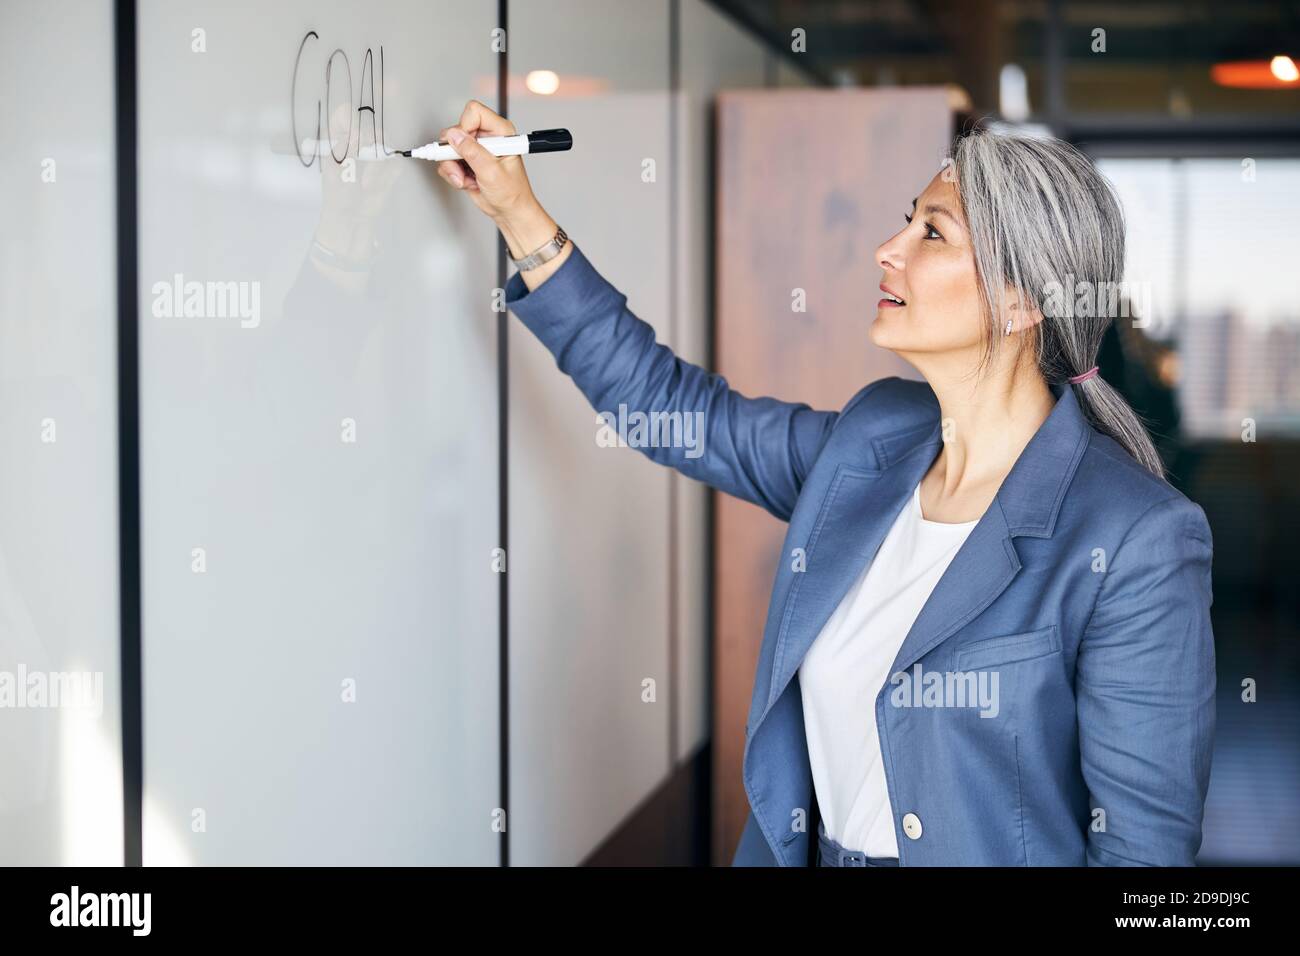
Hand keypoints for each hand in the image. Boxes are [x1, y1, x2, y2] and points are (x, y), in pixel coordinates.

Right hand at [436, 99, 535, 223]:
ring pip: (447, 147)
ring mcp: (475, 149)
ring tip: (466, 179)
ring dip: (453, 166)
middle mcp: (487, 137)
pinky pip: (446, 161)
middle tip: (462, 166)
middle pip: (456, 129)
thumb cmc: (512, 193)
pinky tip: (466, 182)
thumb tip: (454, 136)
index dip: (465, 127)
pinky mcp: (465, 160)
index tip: (464, 145)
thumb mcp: (492, 172)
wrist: (509, 212)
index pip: (474, 112)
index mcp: (501, 132)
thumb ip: (472, 152)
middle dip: (455, 152)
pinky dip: (453, 174)